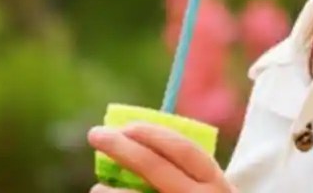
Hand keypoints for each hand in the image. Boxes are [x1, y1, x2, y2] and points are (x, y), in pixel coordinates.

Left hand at [89, 123, 237, 192]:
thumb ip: (185, 174)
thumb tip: (133, 140)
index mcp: (217, 185)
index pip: (183, 149)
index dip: (152, 133)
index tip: (126, 126)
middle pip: (154, 166)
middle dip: (120, 146)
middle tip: (95, 134)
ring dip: (108, 190)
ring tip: (98, 189)